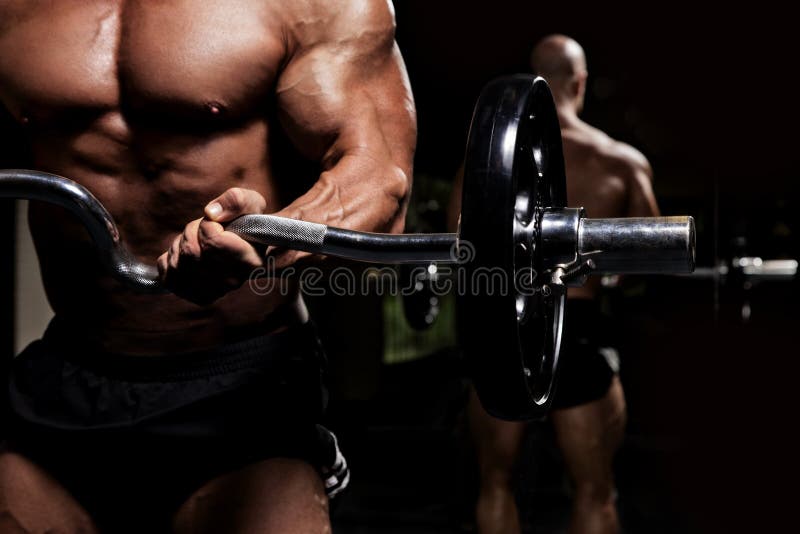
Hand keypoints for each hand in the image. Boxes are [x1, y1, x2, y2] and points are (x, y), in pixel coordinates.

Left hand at [157, 188, 267, 304]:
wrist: (247, 244)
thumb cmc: (247, 221)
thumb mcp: (250, 202)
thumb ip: (236, 201)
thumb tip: (211, 213)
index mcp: (250, 261)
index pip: (212, 242)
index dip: (207, 225)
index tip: (217, 223)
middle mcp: (233, 282)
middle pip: (191, 252)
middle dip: (191, 231)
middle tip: (203, 228)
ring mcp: (214, 292)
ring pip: (177, 264)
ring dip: (180, 244)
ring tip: (196, 240)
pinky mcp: (196, 296)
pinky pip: (167, 275)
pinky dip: (169, 259)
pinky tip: (185, 254)